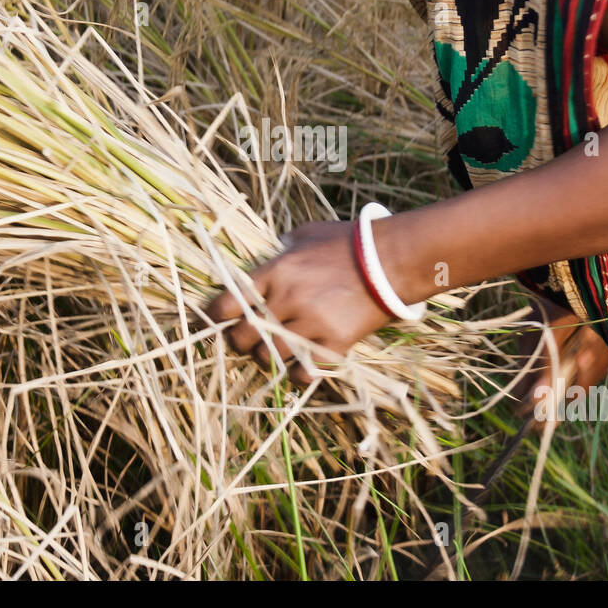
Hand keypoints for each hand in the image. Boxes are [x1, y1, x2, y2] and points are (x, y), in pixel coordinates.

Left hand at [203, 220, 393, 385]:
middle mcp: (288, 299)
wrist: (392, 260)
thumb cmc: (350, 242)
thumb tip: (274, 250)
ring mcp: (311, 322)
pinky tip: (299, 368)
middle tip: (246, 340)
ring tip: (272, 353)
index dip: (215, 316)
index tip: (215, 321)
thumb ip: (285, 246)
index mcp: (277, 271)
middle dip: (239, 341)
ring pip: (270, 355)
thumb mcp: (309, 234)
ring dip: (266, 356)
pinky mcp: (334, 342)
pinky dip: (297, 372)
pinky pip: (304, 369)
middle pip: (244, 335)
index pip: (228, 302)